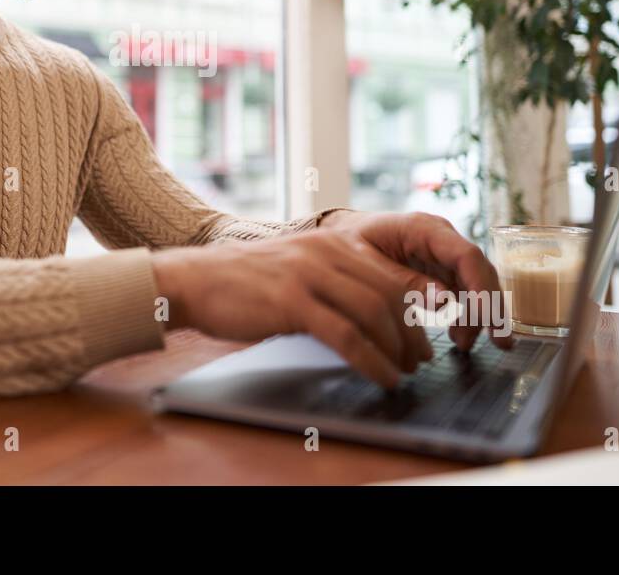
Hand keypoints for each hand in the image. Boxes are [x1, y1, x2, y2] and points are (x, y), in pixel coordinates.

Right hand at [150, 229, 436, 388]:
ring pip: (374, 312)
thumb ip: (335, 280)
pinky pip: (346, 335)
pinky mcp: (292, 301)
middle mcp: (327, 251)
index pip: (391, 273)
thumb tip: (373, 314)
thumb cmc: (243, 282)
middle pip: (390, 293)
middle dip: (412, 332)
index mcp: (333, 241)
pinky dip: (371, 360)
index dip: (416, 307)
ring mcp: (309, 274)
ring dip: (396, 349)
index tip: (424, 334)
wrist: (194, 280)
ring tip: (402, 373)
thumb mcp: (298, 269)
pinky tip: (380, 377)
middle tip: (418, 360)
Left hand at [319, 210, 513, 351]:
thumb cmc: (350, 240)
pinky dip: (466, 314)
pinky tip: (459, 336)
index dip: (481, 288)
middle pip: (479, 270)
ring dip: (478, 315)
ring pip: (476, 283)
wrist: (341, 233)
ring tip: (463, 344)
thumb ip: (402, 280)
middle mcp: (441, 237)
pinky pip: (463, 291)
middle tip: (499, 342)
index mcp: (423, 228)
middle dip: (492, 307)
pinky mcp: (441, 268)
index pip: (466, 255)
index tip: (488, 319)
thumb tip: (444, 301)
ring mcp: (443, 253)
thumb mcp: (367, 261)